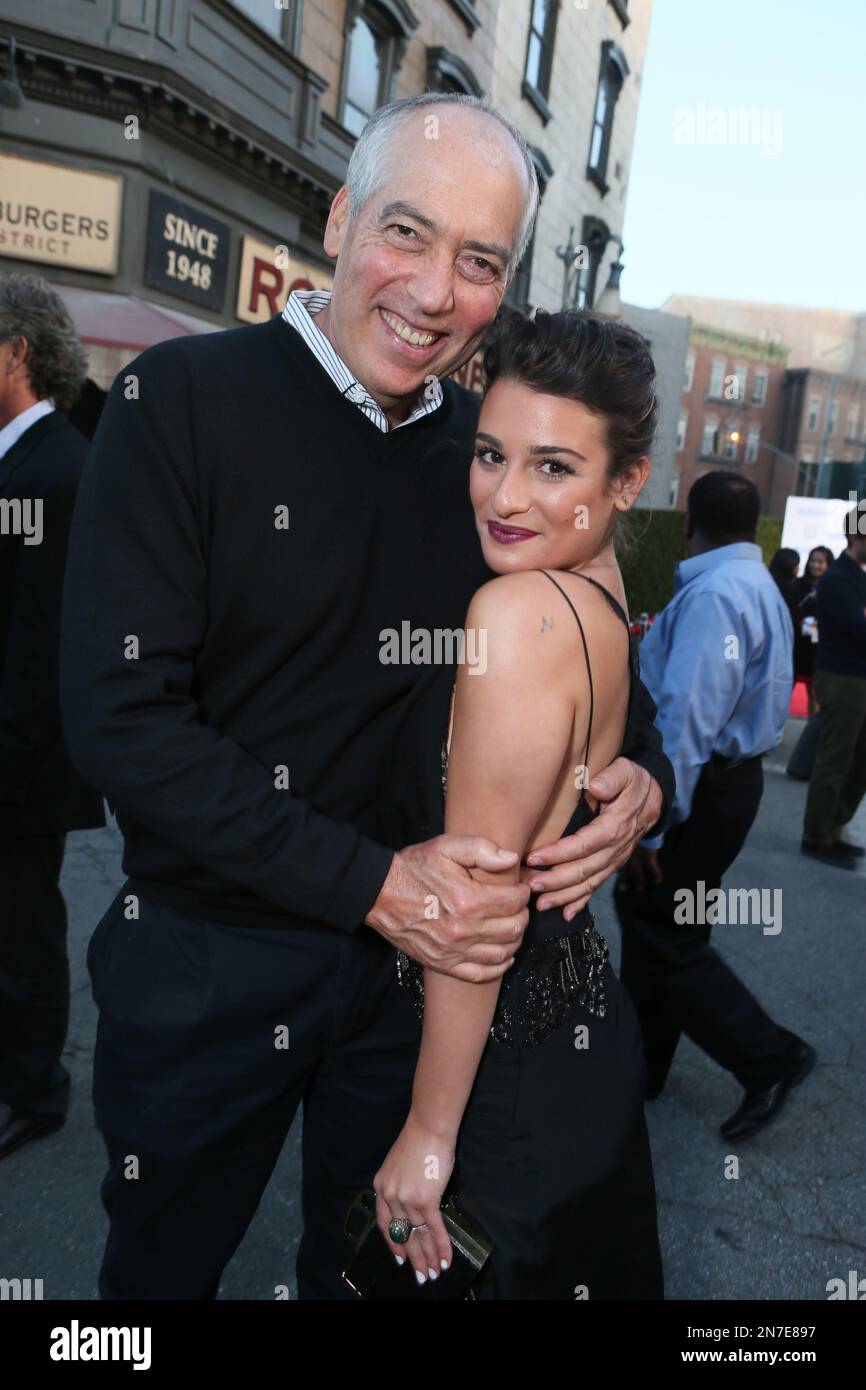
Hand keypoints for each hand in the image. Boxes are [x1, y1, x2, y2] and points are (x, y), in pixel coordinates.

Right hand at [366, 835, 529, 982]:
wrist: (379, 893)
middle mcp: (463, 930)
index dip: (523, 893)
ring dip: (515, 939)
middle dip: (522, 915)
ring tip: (511, 925)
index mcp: (468, 900)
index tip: (520, 887)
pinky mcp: (443, 964)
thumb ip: (481, 849)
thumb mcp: (445, 847)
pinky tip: (503, 955)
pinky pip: (481, 973)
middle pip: (513, 929)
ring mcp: (453, 951)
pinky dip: (499, 966)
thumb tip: (512, 859)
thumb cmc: (414, 868)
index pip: (514, 902)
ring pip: (502, 953)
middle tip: (518, 906)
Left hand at [374, 1113, 454, 1285]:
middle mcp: (391, 1196)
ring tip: (435, 1272)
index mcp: (381, 1186)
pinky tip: (446, 1258)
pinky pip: (434, 1228)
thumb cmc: (418, 1141)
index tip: (400, 1258)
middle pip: (402, 1234)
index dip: (393, 1243)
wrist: (429, 1128)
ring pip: (418, 1235)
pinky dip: (441, 1245)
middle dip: (413, 1258)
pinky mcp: (426, 1199)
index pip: (384, 1224)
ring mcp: (407, 1199)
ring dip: (429, 1256)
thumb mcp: (398, 1166)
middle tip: (422, 1275)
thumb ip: (400, 1186)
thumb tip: (413, 1206)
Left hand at [523, 758, 662, 917]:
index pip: (585, 844)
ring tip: (540, 904)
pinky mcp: (612, 864)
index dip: (560, 853)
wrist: (654, 795)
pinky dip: (581, 902)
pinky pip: (597, 886)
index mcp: (616, 825)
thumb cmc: (632, 781)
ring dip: (564, 896)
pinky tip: (565, 914)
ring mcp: (615, 859)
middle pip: (585, 869)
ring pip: (589, 883)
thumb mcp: (626, 771)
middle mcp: (616, 847)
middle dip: (556, 880)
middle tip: (531, 886)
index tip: (534, 857)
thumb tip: (596, 786)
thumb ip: (612, 777)